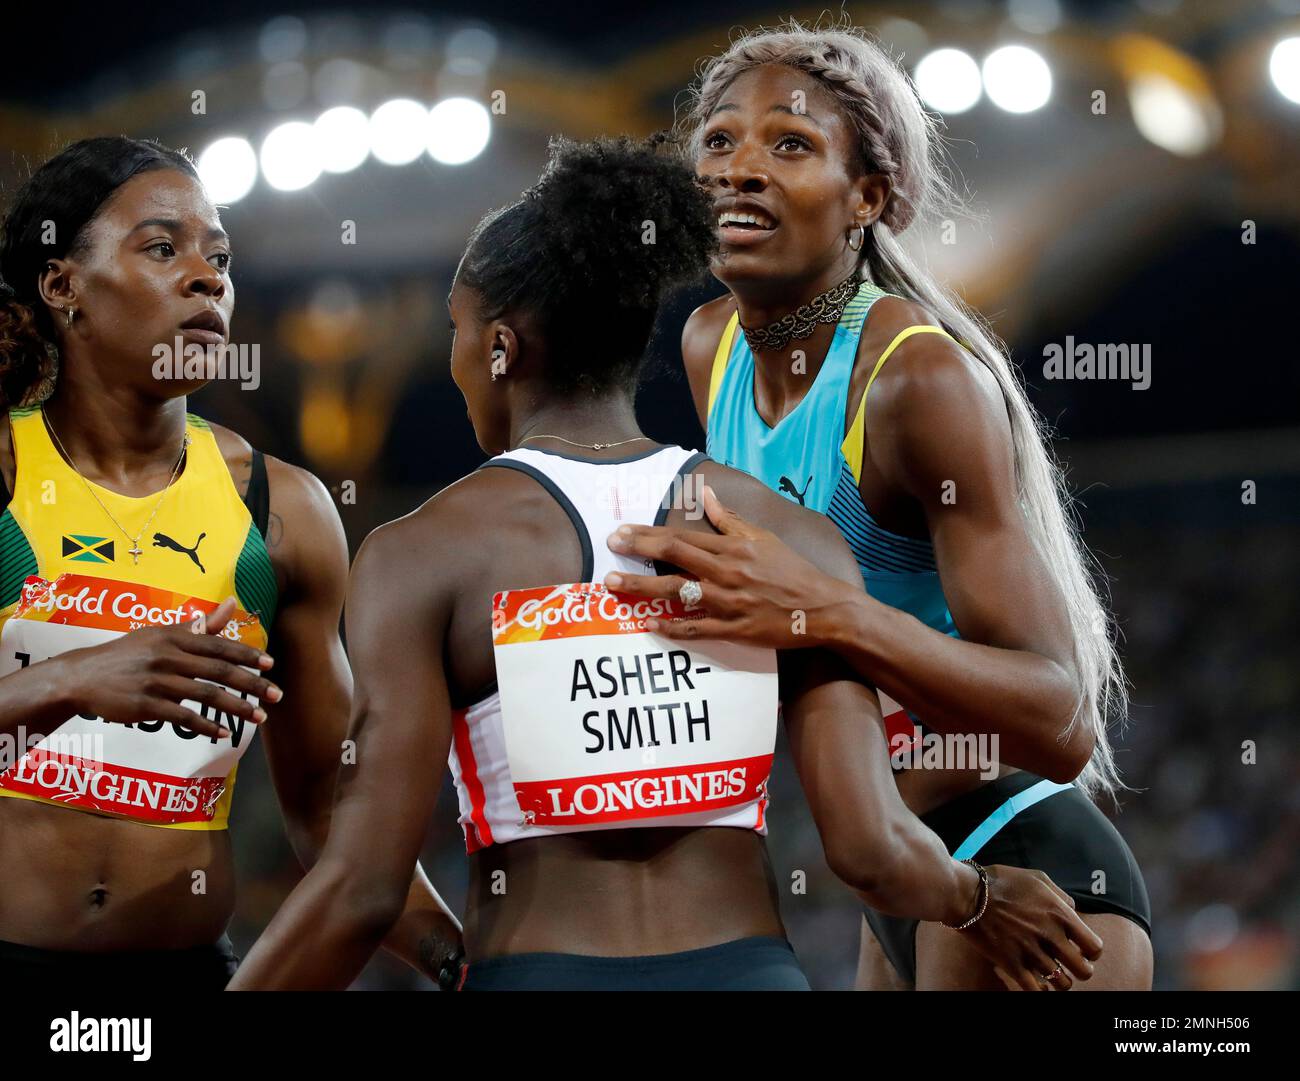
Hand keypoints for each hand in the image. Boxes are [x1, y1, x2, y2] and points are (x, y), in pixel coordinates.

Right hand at [63, 596, 280, 738]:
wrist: (82, 676)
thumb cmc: (128, 653)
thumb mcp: (160, 634)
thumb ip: (199, 625)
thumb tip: (231, 603)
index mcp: (174, 637)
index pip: (219, 645)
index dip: (247, 655)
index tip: (271, 665)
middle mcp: (168, 657)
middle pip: (219, 670)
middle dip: (252, 684)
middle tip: (277, 695)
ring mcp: (156, 682)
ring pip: (205, 694)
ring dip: (236, 707)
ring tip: (259, 717)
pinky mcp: (145, 706)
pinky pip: (182, 717)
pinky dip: (205, 726)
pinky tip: (223, 732)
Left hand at [604, 485, 846, 649]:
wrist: (821, 608)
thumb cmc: (792, 570)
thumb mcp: (763, 538)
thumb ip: (731, 519)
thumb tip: (706, 495)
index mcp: (732, 547)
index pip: (681, 536)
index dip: (648, 534)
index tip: (622, 531)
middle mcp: (726, 571)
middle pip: (673, 557)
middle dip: (637, 551)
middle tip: (609, 546)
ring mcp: (728, 601)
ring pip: (676, 592)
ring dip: (641, 588)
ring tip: (613, 584)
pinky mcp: (733, 629)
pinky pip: (696, 629)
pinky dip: (672, 627)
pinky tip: (650, 625)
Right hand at [960, 864, 1102, 990]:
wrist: (967, 893)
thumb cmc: (1001, 882)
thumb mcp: (1036, 877)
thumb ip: (1060, 894)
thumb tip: (1073, 909)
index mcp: (1059, 913)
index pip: (1094, 947)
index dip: (1091, 953)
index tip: (1082, 951)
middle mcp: (1049, 935)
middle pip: (1083, 971)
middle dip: (1080, 970)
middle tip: (1069, 964)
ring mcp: (1030, 951)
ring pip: (1062, 983)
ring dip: (1060, 981)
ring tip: (1052, 973)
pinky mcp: (1011, 963)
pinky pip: (1036, 990)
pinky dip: (1041, 990)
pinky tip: (1036, 982)